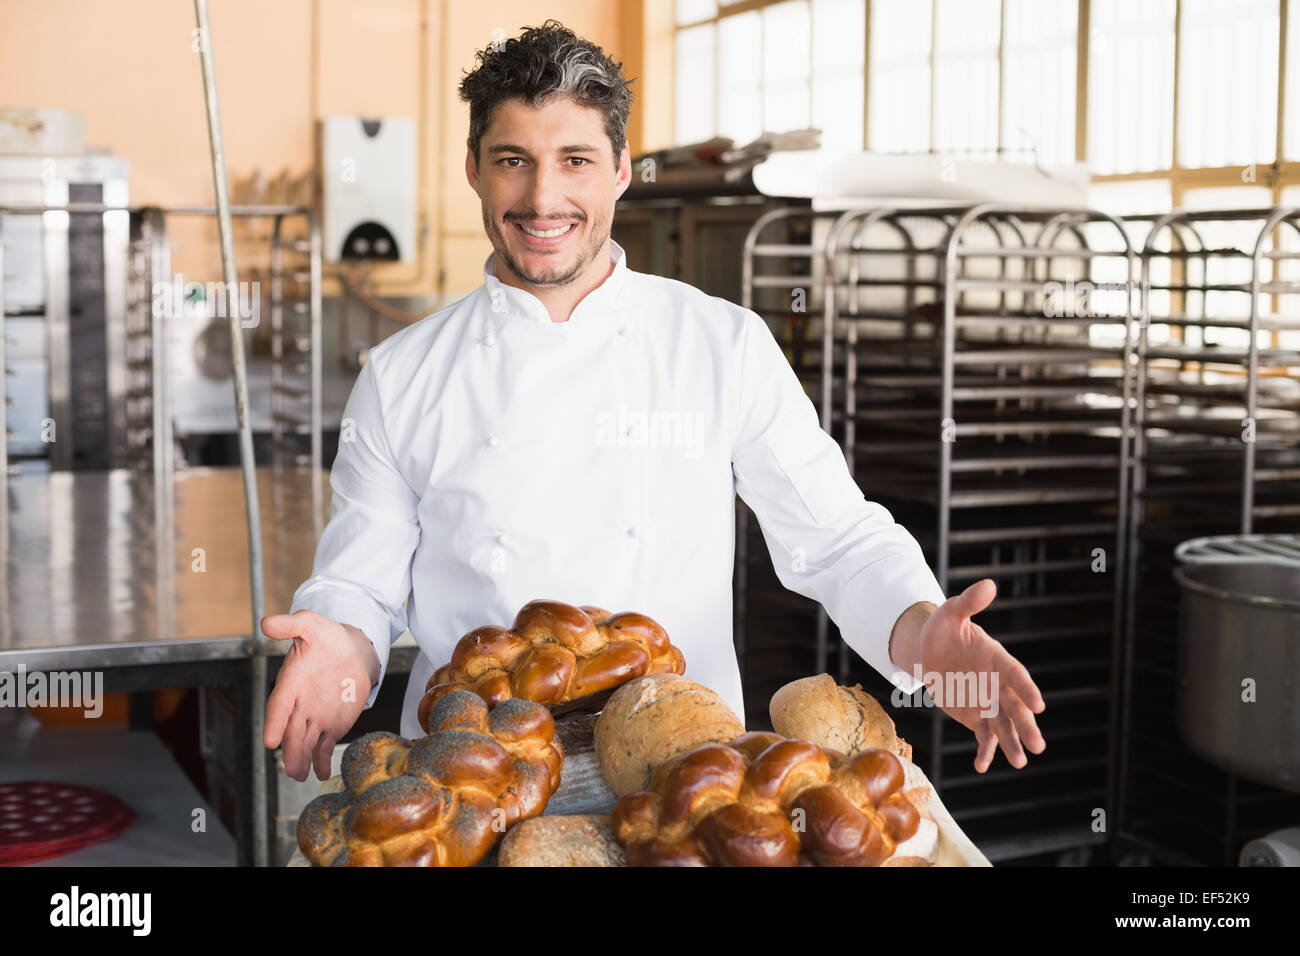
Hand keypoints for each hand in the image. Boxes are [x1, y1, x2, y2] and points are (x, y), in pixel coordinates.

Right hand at [261, 610, 378, 781]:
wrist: (351, 651)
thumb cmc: (327, 638)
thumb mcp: (311, 625)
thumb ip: (291, 624)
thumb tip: (266, 623)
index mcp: (290, 683)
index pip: (278, 705)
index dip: (274, 723)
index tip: (269, 741)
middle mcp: (299, 705)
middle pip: (292, 731)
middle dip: (290, 750)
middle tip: (290, 768)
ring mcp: (315, 718)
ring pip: (306, 742)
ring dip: (303, 759)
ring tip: (300, 775)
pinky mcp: (332, 725)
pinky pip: (325, 746)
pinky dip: (323, 760)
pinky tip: (323, 773)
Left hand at [892, 579, 1045, 772]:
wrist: (929, 650)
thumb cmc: (943, 628)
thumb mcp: (952, 613)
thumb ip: (969, 602)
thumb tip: (988, 584)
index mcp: (996, 658)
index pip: (1015, 674)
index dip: (1026, 688)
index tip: (1039, 705)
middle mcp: (997, 683)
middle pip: (1015, 707)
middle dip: (1026, 725)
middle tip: (1039, 746)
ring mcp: (988, 702)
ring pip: (1003, 726)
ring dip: (1011, 744)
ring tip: (1020, 762)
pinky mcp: (975, 716)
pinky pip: (983, 736)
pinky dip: (984, 750)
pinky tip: (981, 766)